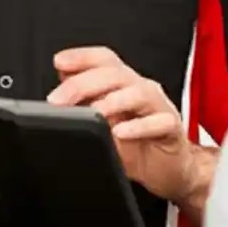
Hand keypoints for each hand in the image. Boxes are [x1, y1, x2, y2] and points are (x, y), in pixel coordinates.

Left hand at [47, 47, 202, 206]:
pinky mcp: (171, 129)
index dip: (82, 56)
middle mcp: (140, 88)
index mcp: (122, 83)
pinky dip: (139, 127)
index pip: (103, 59)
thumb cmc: (135, 144)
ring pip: (139, 92)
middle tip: (59, 100)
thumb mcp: (100, 126)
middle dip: (83, 84)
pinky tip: (121, 132)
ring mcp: (158, 106)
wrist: (168, 169)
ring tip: (94, 111)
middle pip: (114, 74)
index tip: (59, 61)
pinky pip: (159, 123)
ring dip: (113, 100)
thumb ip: (81, 108)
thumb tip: (56, 99)